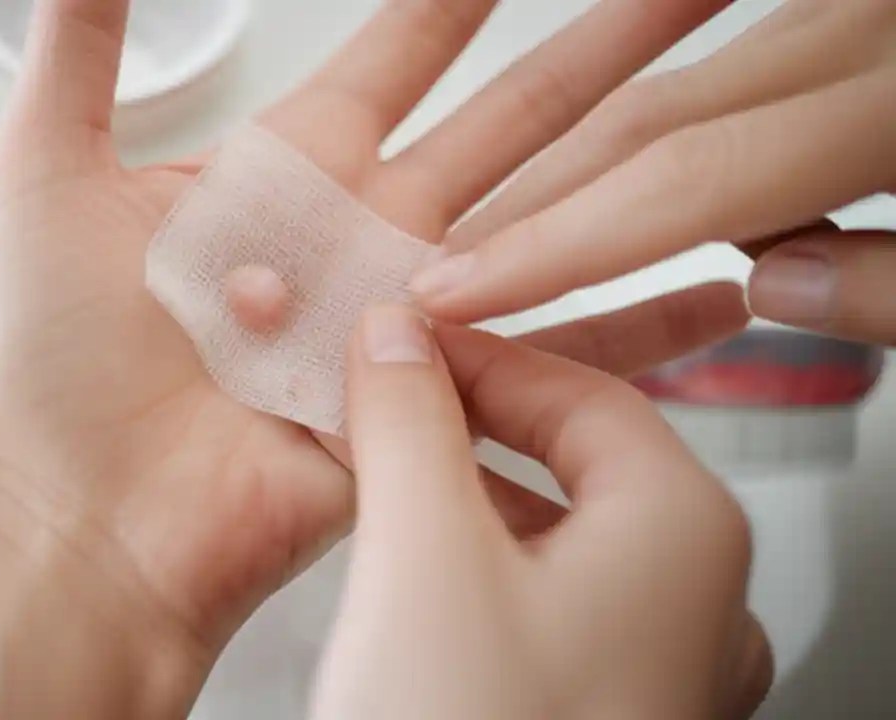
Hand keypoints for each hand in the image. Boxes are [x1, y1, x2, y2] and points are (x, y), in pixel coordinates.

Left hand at [0, 0, 751, 669]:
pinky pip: (550, 357)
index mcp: (279, 177)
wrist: (85, 523)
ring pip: (547, 227)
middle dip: (594, 58)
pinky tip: (713, 287)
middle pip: (505, 127)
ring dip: (639, 172)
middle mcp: (356, 242)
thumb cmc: (50, 364)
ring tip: (724, 117)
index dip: (451, 7)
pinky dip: (635, 329)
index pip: (394, 61)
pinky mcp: (437, 407)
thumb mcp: (44, 176)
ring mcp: (407, 325)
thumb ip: (80, 51)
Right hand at [310, 305, 771, 719]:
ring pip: (557, 528)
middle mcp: (692, 594)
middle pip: (574, 454)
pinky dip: (478, 559)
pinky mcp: (600, 708)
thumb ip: (411, 424)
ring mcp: (655, 661)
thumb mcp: (422, 556)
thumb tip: (395, 339)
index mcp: (681, 532)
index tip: (393, 337)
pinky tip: (414, 566)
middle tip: (378, 393)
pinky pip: (545, 597)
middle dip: (467, 418)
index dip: (472, 351)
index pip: (577, 389)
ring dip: (465, 488)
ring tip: (379, 468)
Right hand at [410, 1, 895, 345]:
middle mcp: (858, 35)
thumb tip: (775, 287)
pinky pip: (740, 76)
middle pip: (646, 126)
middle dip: (535, 208)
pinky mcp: (847, 12)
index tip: (456, 292)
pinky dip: (687, 143)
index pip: (682, 180)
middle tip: (449, 273)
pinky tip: (685, 206)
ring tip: (536, 254)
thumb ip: (888, 289)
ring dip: (594, 175)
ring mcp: (846, 11)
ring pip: (676, 97)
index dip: (557, 243)